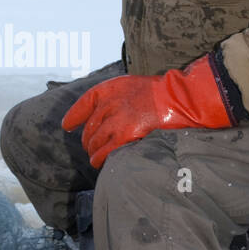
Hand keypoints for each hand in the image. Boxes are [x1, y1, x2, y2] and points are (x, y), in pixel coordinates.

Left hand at [62, 54, 236, 168]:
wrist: (181, 98)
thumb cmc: (161, 93)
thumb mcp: (133, 86)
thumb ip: (116, 98)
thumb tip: (103, 115)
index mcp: (111, 88)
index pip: (85, 102)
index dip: (74, 115)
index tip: (67, 125)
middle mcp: (110, 102)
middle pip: (89, 126)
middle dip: (87, 139)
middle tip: (90, 147)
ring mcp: (117, 119)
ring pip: (94, 141)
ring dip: (93, 151)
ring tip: (95, 157)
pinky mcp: (126, 135)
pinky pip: (105, 152)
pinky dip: (100, 159)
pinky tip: (100, 163)